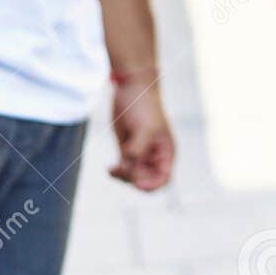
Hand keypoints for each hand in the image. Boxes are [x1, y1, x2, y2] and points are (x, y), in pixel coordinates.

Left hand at [110, 75, 173, 190]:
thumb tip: (129, 168)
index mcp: (166, 152)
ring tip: (113, 168)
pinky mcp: (127, 149)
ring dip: (123, 177)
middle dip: (134, 179)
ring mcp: (140, 152)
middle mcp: (154, 155)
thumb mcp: (145, 129)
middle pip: (146, 180)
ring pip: (133, 176)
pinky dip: (116, 172)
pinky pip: (123, 168)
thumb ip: (138, 150)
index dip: (153, 185)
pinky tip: (109, 168)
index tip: (138, 184)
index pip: (164, 178)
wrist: (131, 89)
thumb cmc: (145, 107)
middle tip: (122, 169)